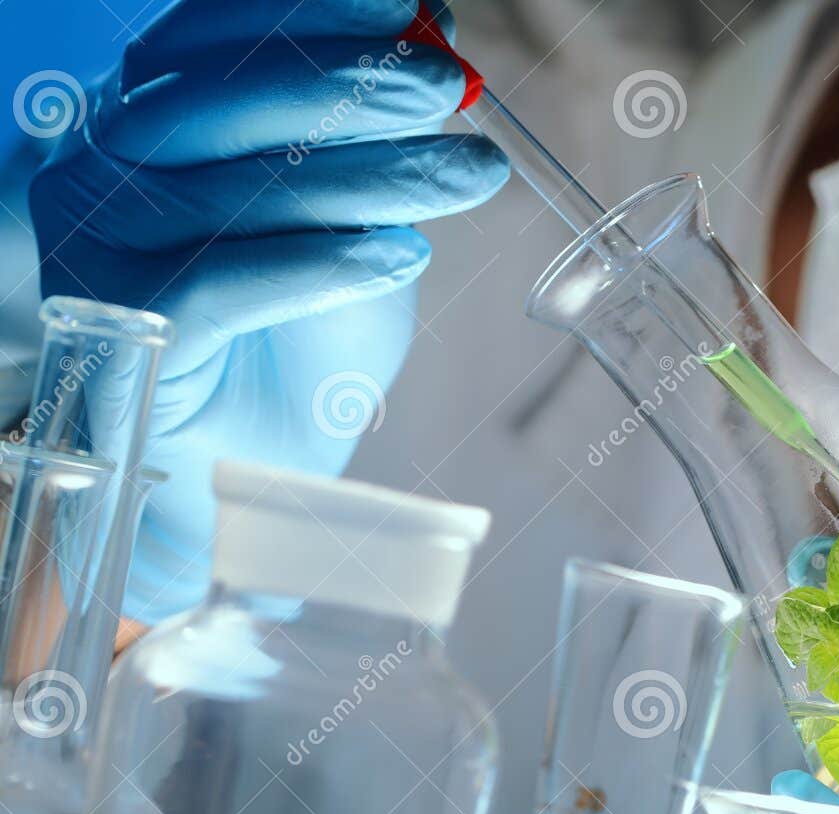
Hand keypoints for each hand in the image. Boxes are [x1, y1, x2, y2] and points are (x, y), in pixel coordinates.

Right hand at [27, 0, 507, 621]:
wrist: (253, 472)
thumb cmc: (299, 340)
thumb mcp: (354, 220)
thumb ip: (376, 135)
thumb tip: (432, 29)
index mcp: (146, 124)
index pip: (214, 38)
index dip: (313, 13)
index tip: (415, 8)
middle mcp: (102, 174)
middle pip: (226, 104)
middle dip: (352, 86)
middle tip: (450, 88)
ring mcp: (100, 255)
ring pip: (238, 190)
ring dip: (368, 175)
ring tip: (468, 174)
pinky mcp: (128, 333)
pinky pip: (226, 286)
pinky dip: (319, 266)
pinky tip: (400, 256)